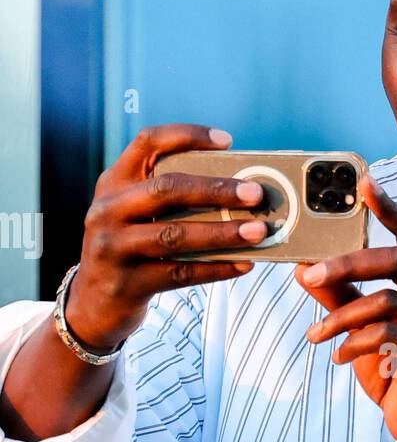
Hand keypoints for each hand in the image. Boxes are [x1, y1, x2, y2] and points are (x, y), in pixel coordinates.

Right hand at [66, 124, 268, 350]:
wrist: (93, 305)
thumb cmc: (130, 249)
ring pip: (175, 235)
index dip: (187, 136)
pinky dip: (216, 268)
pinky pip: (180, 273)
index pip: (147, 143)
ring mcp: (112, 248)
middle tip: (256, 194)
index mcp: (114, 183)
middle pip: (166, 189)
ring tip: (258, 232)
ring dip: (222, 232)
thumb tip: (238, 192)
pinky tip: (244, 264)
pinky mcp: (126, 283)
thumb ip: (170, 199)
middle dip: (216, 189)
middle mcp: (107, 210)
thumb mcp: (135, 215)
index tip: (227, 141)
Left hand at [295, 173, 396, 441]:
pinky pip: (388, 335)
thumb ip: (340, 296)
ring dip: (341, 317)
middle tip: (308, 274)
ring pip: (387, 300)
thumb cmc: (394, 370)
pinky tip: (339, 357)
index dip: (390, 209)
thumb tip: (304, 267)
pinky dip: (355, 343)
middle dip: (348, 262)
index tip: (363, 183)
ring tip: (315, 335)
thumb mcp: (360, 328)